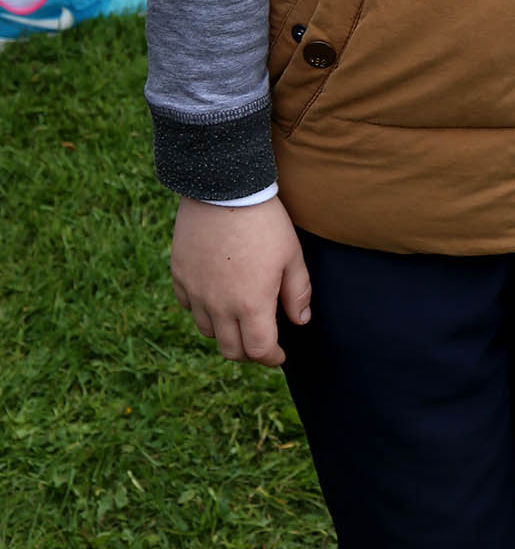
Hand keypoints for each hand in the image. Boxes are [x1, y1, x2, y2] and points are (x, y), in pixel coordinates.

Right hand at [170, 196, 311, 365]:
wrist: (223, 190)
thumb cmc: (265, 222)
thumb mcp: (291, 256)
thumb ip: (297, 293)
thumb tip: (300, 321)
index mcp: (251, 304)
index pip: (259, 350)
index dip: (271, 358)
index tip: (279, 355)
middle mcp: (219, 306)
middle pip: (231, 350)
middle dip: (249, 353)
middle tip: (261, 343)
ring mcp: (196, 292)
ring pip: (207, 331)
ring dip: (225, 333)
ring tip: (239, 320)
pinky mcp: (180, 276)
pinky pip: (189, 306)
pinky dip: (203, 311)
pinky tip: (216, 298)